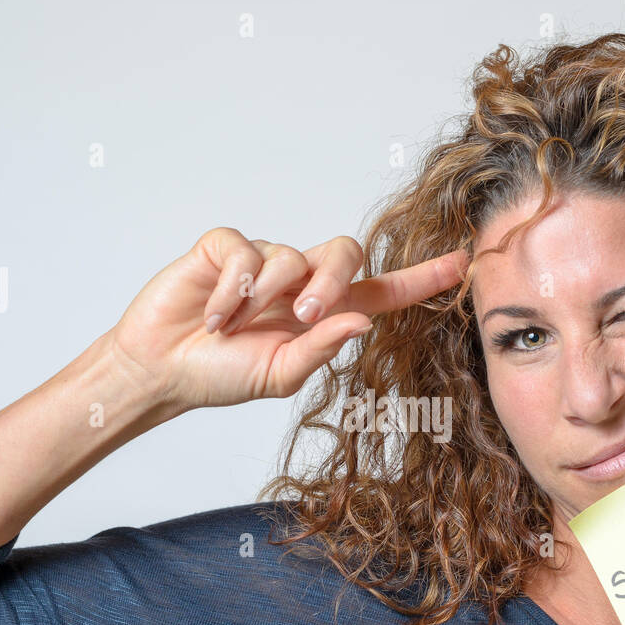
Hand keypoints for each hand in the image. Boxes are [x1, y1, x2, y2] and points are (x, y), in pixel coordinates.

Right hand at [108, 227, 467, 415]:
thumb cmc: (221, 375)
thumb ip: (320, 348)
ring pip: (291, 255)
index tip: (463, 262)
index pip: (383, 291)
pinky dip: (231, 289)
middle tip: (303, 314)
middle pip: (344, 253)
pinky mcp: (225, 249)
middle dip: (330, 281)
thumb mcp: (278, 374)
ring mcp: (264, 261)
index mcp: (323, 315)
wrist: (161, 371)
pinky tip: (214, 316)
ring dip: (265, 297)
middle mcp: (300, 282)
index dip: (423, 278)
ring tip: (235, 327)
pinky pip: (245, 251)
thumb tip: (363, 321)